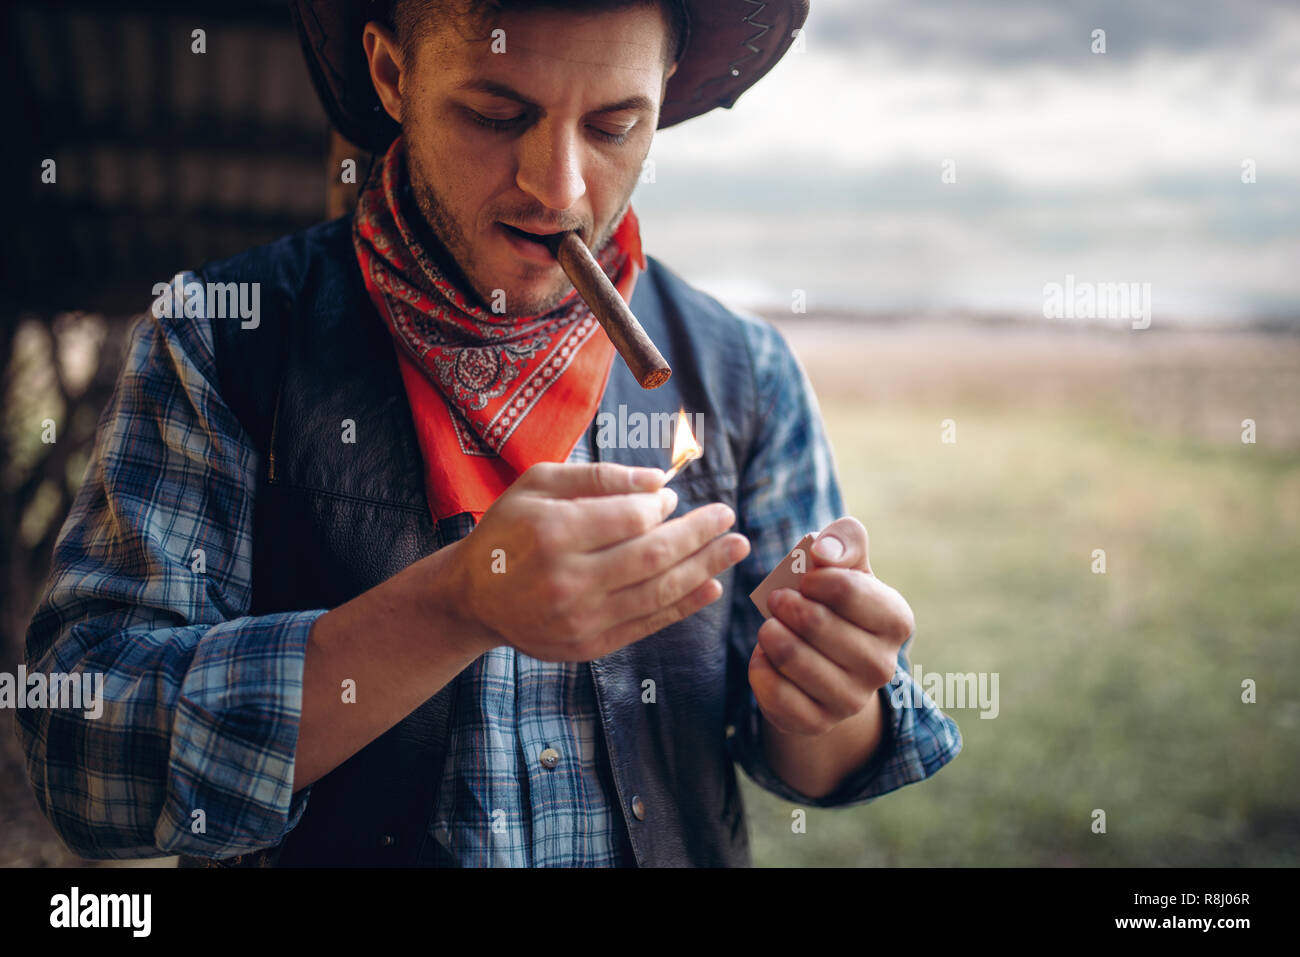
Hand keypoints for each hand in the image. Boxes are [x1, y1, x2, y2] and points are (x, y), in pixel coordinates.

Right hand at [446, 461, 749, 661]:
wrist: (473, 596)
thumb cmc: (510, 528)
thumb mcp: (539, 483)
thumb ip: (597, 476)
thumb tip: (660, 482)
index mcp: (552, 533)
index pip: (629, 518)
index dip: (662, 506)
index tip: (672, 498)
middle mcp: (566, 580)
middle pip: (652, 557)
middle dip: (699, 534)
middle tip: (729, 516)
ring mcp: (578, 620)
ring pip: (657, 592)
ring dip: (704, 568)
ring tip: (736, 547)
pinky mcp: (587, 647)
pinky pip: (647, 624)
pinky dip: (683, 606)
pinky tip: (711, 585)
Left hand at [748, 516, 913, 735]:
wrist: (830, 663)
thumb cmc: (837, 602)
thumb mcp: (846, 564)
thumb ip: (843, 540)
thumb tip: (819, 551)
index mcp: (895, 620)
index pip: (848, 589)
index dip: (814, 578)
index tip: (803, 578)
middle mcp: (882, 666)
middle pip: (815, 623)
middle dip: (784, 604)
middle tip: (776, 600)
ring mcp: (851, 700)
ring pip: (791, 657)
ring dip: (770, 634)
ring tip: (770, 626)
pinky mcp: (817, 722)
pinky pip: (773, 692)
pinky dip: (760, 667)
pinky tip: (765, 657)